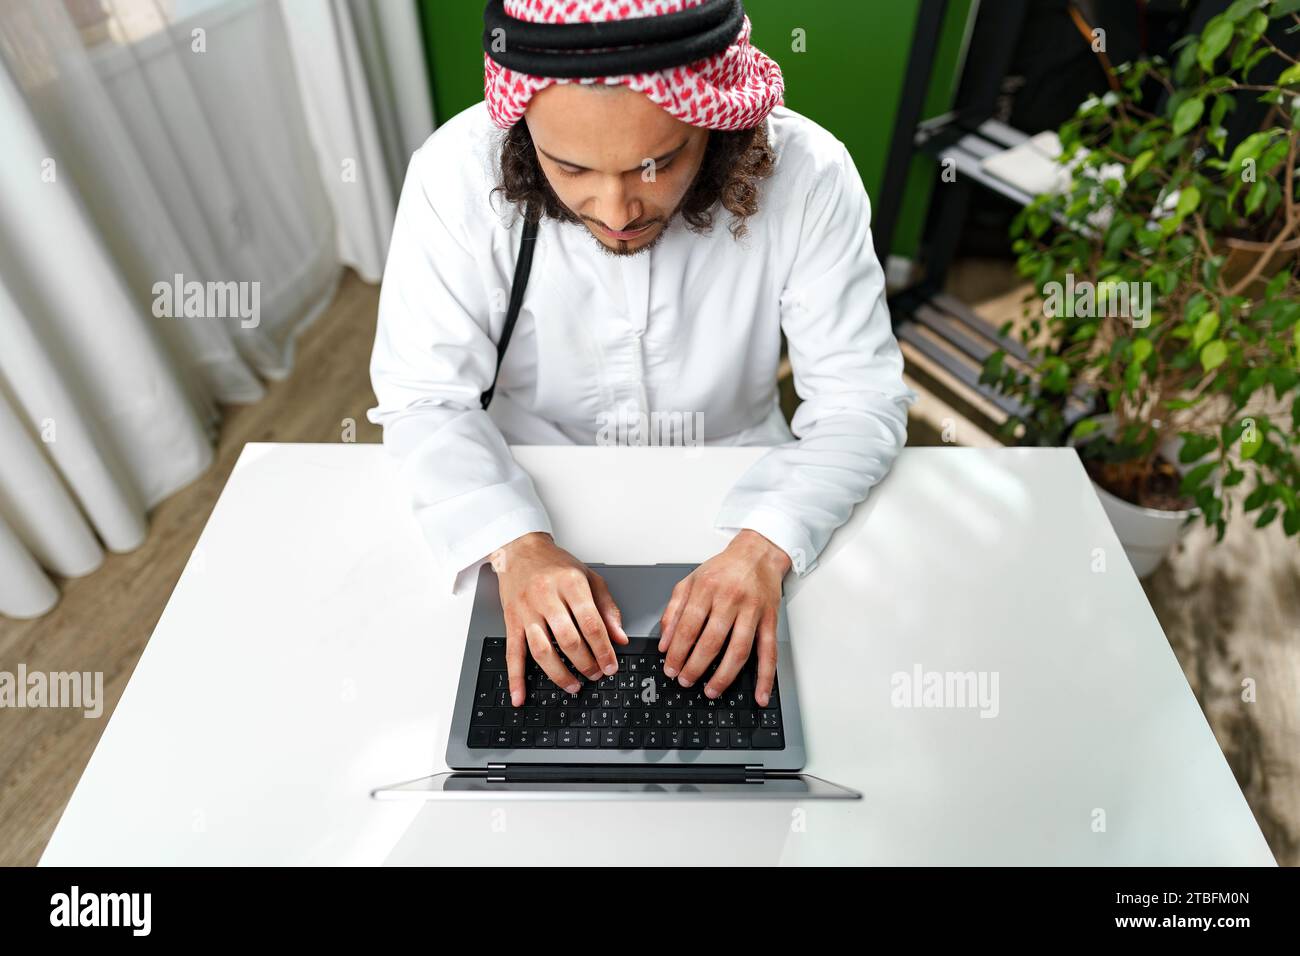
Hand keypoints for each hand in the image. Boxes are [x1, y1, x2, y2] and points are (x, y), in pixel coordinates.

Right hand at [493, 532, 628, 706]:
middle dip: (586, 664)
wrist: (520, 550)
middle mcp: (547, 597)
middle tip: (596, 675)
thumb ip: (607, 608)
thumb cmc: (556, 564)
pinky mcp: (511, 620)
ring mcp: (526, 610)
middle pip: (568, 640)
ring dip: (559, 674)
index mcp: (571, 584)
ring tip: (574, 685)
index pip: (591, 624)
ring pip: (542, 650)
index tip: (611, 665)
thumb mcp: (589, 578)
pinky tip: (519, 695)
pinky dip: (515, 678)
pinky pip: (512, 653)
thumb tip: (620, 638)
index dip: (604, 649)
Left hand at [657, 529, 790, 706]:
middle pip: (711, 642)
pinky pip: (769, 652)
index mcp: (706, 589)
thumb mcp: (690, 582)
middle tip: (685, 681)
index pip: (687, 628)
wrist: (757, 553)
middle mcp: (730, 599)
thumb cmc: (723, 569)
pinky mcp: (770, 620)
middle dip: (695, 667)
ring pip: (739, 651)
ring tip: (711, 690)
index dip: (677, 653)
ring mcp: (752, 611)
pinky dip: (766, 677)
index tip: (670, 669)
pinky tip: (760, 695)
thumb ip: (672, 611)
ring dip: (723, 676)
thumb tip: (664, 643)